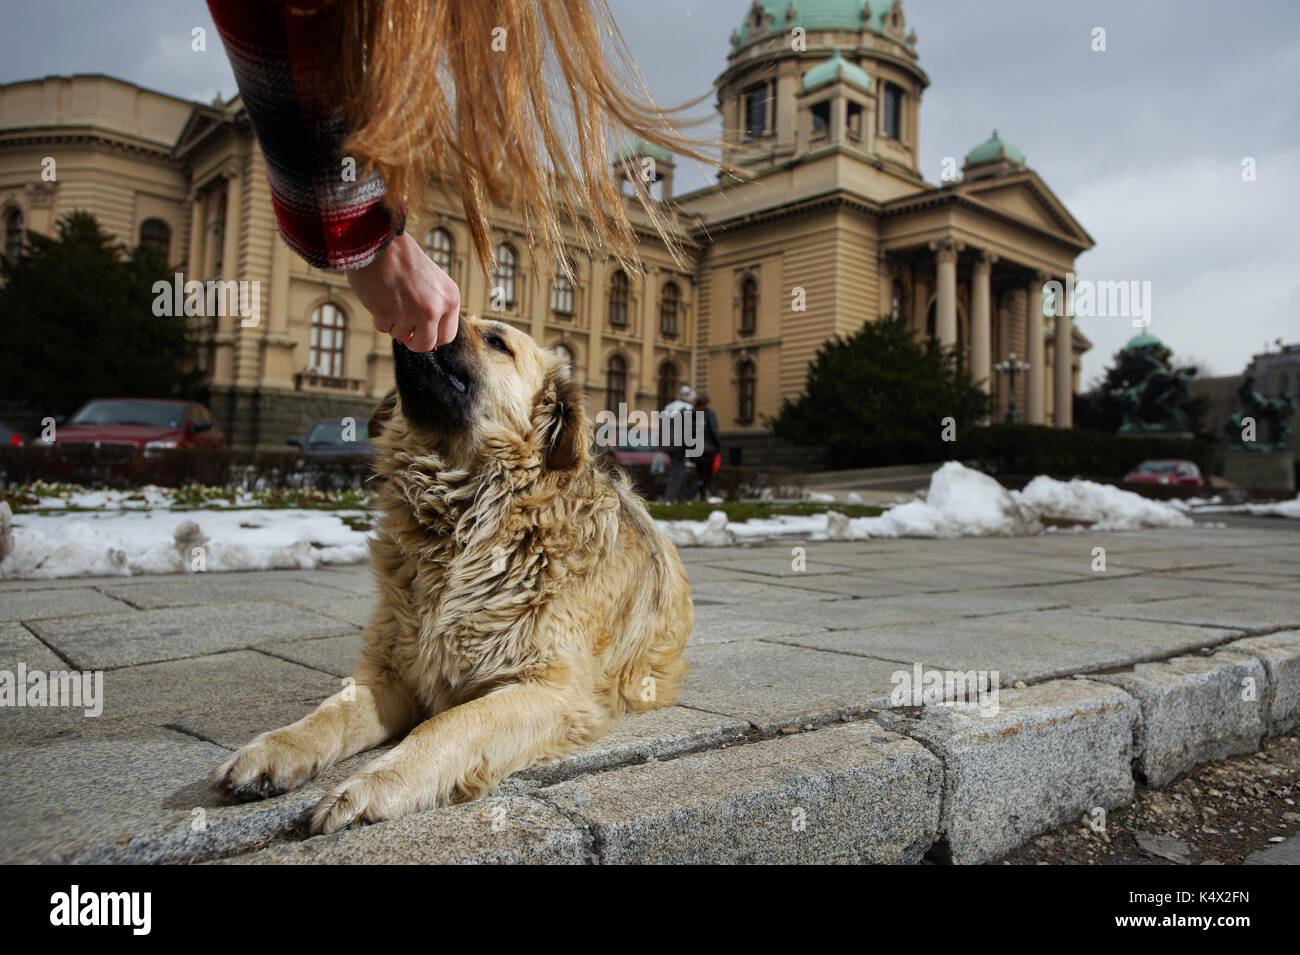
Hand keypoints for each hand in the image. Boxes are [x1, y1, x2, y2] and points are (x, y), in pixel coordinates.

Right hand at [346, 232, 459, 351]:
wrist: (379, 240)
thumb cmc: (403, 257)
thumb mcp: (432, 281)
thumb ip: (434, 306)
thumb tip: (427, 340)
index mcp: (450, 298)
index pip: (446, 335)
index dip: (432, 336)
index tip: (421, 332)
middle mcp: (435, 308)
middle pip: (425, 344)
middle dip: (413, 340)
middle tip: (404, 330)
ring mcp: (411, 313)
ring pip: (401, 336)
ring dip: (393, 323)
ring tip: (390, 298)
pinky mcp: (388, 314)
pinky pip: (383, 328)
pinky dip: (379, 317)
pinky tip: (379, 297)